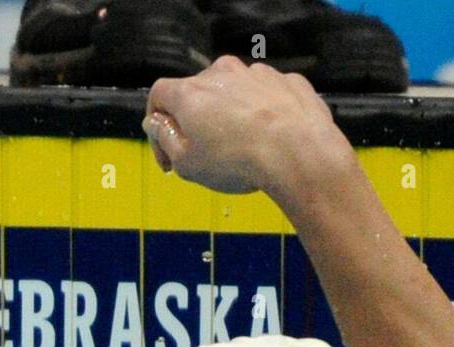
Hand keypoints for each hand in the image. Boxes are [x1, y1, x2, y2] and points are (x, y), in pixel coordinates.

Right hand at [143, 56, 337, 196]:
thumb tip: (156, 124)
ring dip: (233, 115)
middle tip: (207, 153)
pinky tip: (271, 139)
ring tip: (244, 148)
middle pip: (199, 92)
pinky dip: (264, 113)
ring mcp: (257, 74)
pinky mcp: (286, 81)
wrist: (297, 152)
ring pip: (235, 93)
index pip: (159, 96)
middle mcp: (221, 74)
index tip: (167, 152)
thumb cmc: (238, 161)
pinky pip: (267, 96)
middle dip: (198, 120)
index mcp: (190, 93)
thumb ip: (165, 139)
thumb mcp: (186, 164)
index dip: (158, 125)